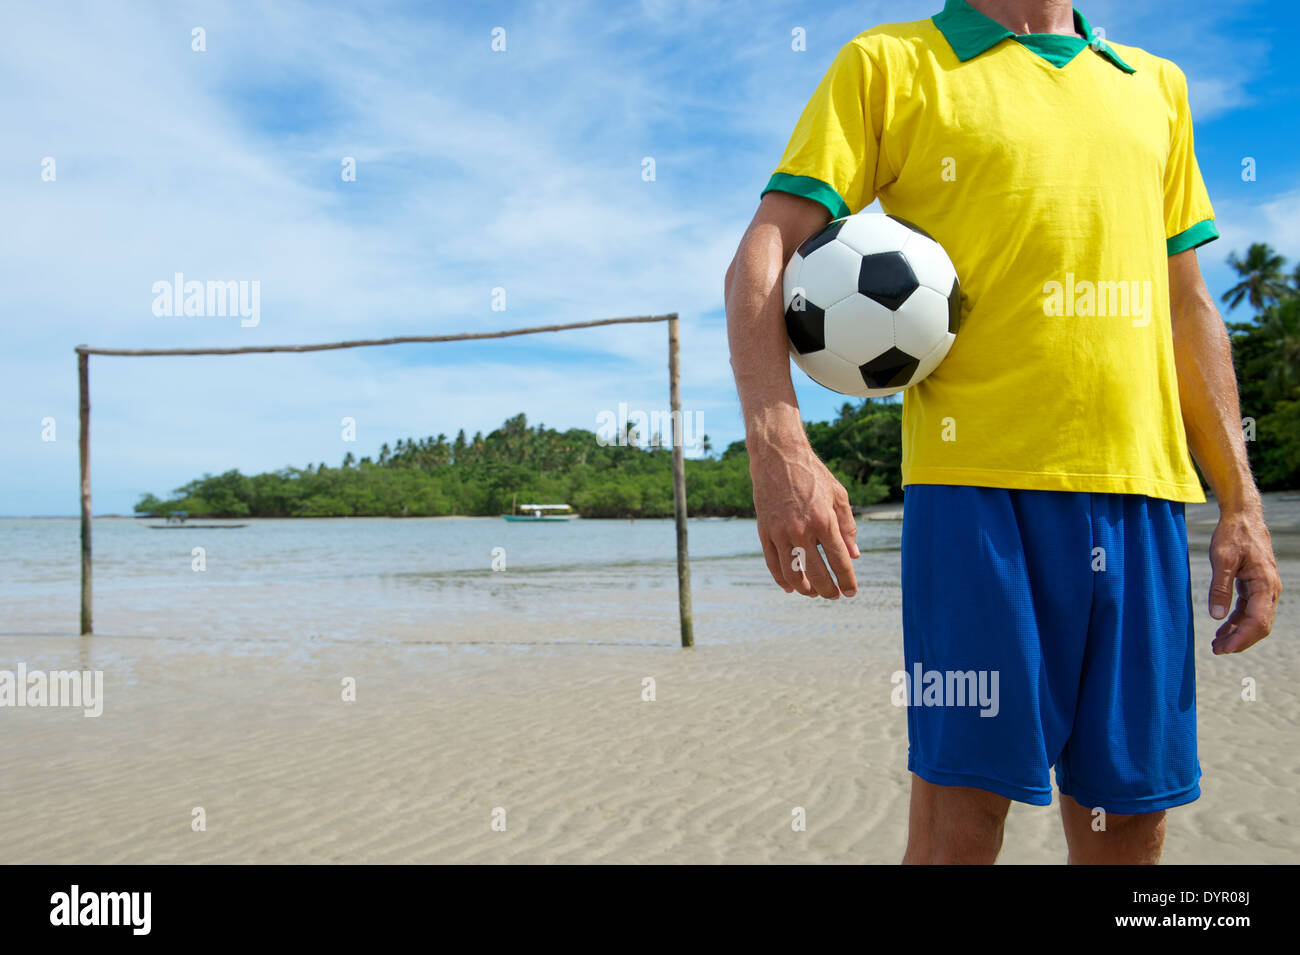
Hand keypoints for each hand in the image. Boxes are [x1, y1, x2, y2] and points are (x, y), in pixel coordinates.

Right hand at [750, 441, 858, 597]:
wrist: (778, 456)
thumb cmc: (812, 474)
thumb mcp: (838, 495)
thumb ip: (847, 527)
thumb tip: (853, 555)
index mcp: (824, 520)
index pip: (839, 560)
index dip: (847, 580)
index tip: (850, 592)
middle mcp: (802, 530)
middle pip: (817, 572)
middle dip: (828, 589)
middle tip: (834, 595)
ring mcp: (780, 533)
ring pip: (793, 573)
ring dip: (805, 588)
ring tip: (814, 593)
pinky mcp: (765, 531)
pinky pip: (773, 563)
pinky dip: (782, 579)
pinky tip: (791, 587)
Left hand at [1207, 506, 1281, 653]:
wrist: (1242, 516)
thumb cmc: (1233, 534)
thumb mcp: (1221, 559)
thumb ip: (1219, 588)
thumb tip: (1217, 616)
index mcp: (1265, 584)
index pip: (1258, 621)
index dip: (1241, 638)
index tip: (1223, 649)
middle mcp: (1269, 589)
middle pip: (1259, 625)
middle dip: (1240, 640)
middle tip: (1217, 650)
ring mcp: (1263, 588)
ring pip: (1254, 619)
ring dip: (1237, 633)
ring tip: (1217, 645)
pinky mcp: (1255, 585)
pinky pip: (1248, 609)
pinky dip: (1236, 621)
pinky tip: (1222, 629)